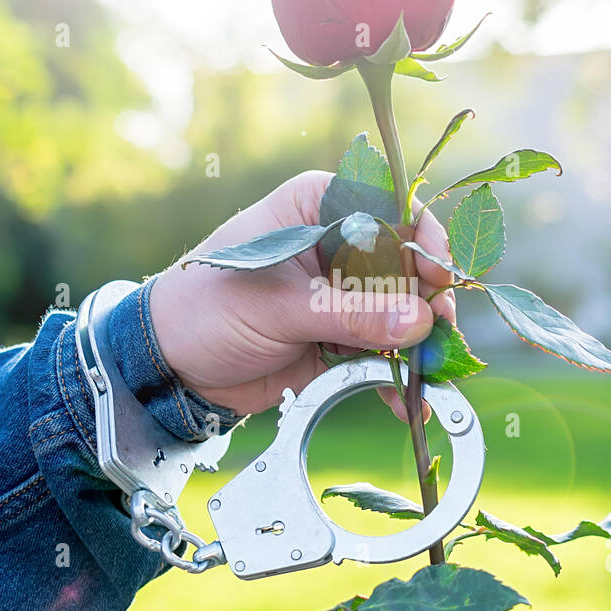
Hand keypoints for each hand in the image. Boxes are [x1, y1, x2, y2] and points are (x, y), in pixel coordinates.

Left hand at [149, 170, 455, 419]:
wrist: (169, 366)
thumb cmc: (205, 310)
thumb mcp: (279, 307)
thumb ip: (350, 314)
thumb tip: (418, 322)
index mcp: (318, 207)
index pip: (391, 208)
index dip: (424, 240)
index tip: (441, 278)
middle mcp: (337, 243)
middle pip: (406, 266)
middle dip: (428, 304)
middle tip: (439, 338)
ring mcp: (341, 292)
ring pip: (401, 312)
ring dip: (418, 347)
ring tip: (431, 378)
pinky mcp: (340, 336)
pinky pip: (382, 352)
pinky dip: (396, 377)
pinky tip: (409, 403)